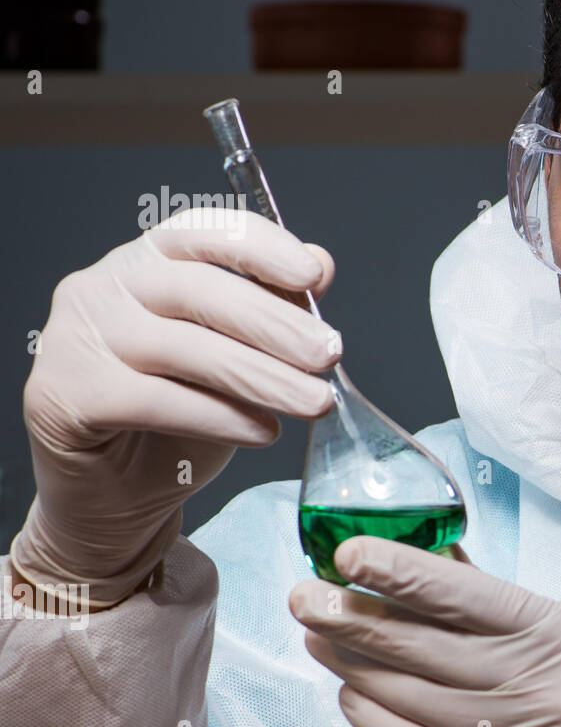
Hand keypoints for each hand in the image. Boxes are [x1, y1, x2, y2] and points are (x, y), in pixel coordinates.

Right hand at [14, 210, 340, 604]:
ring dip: (262, 377)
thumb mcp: (237, 356)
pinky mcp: (65, 393)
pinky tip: (264, 431)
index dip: (260, 248)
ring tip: (316, 401)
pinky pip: (154, 401)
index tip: (312, 278)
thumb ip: (271, 306)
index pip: (201, 232)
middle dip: (275, 324)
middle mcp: (105, 286)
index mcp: (146, 260)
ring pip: (184, 348)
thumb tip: (321, 261)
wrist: (116, 493)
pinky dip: (218, 416)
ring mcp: (77, 337)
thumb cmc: (179, 416)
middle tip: (330, 354)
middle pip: (198, 290)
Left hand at [289, 536, 560, 726]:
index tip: (346, 555)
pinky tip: (351, 695)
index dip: (398, 572)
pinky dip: (375, 721)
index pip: (464, 593)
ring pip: (409, 696)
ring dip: (353, 665)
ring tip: (318, 638)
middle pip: (422, 645)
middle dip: (352, 618)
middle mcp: (540, 685)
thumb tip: (431, 569)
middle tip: (304, 596)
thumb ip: (505, 611)